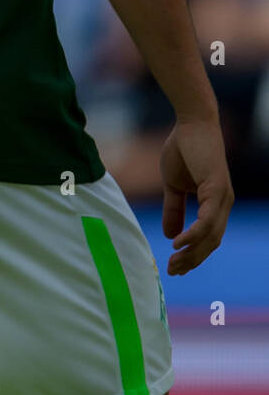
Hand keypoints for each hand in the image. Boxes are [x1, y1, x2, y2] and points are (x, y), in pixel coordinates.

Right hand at [159, 119, 232, 273]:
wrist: (191, 124)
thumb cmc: (182, 149)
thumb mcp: (173, 185)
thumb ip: (173, 209)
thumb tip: (170, 234)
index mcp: (215, 204)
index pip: (208, 237)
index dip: (193, 254)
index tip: (175, 266)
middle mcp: (224, 205)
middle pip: (212, 242)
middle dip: (192, 259)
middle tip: (173, 271)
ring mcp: (223, 198)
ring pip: (211, 235)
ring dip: (192, 252)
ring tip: (174, 261)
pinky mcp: (217, 189)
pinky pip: (208, 220)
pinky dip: (194, 233)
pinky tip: (179, 242)